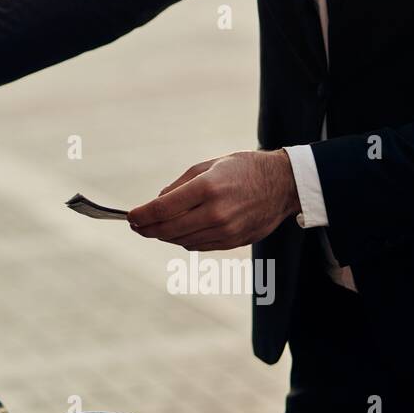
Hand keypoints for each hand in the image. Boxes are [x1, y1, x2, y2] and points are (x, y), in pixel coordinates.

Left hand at [126, 150, 300, 251]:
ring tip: (154, 227)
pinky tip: (178, 231)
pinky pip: (198, 246)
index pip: (163, 209)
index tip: (129, 217)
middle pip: (168, 230)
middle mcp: (215, 213)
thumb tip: (157, 202)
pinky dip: (183, 240)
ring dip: (164, 236)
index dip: (141, 215)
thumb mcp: (208, 166)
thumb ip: (179, 185)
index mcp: (207, 188)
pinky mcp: (233, 242)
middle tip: (135, 226)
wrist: (283, 185)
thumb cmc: (243, 169)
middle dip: (147, 229)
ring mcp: (225, 231)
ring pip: (181, 241)